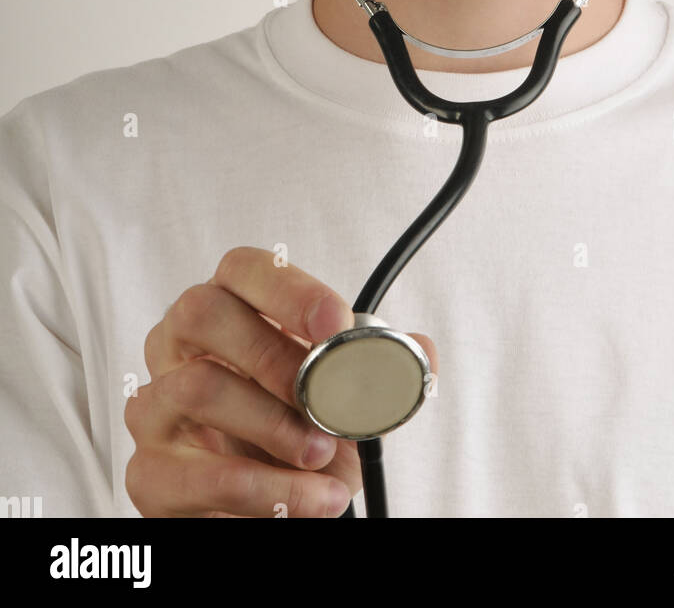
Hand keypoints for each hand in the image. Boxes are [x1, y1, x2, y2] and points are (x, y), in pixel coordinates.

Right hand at [124, 245, 437, 516]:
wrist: (267, 506)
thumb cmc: (294, 432)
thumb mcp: (343, 398)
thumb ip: (378, 369)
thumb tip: (421, 350)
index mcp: (226, 309)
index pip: (242, 268)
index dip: (288, 289)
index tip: (335, 322)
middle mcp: (179, 345)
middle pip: (203, 313)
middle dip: (272, 355)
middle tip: (321, 400)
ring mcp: (156, 405)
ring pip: (198, 388)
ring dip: (273, 427)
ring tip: (320, 456)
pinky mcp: (149, 471)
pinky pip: (196, 474)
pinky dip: (262, 490)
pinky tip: (305, 498)